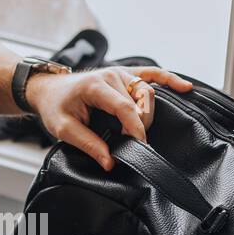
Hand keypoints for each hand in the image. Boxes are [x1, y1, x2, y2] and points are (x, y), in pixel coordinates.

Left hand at [26, 65, 194, 170]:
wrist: (48, 89)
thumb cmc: (54, 107)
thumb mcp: (63, 129)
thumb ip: (87, 144)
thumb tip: (110, 162)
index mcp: (95, 85)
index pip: (125, 108)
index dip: (135, 129)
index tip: (138, 146)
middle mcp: (112, 75)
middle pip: (141, 100)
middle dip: (140, 124)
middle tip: (128, 142)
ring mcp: (121, 73)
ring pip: (148, 92)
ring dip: (148, 112)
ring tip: (137, 130)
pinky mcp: (126, 74)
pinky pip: (152, 73)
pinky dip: (169, 79)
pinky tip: (185, 87)